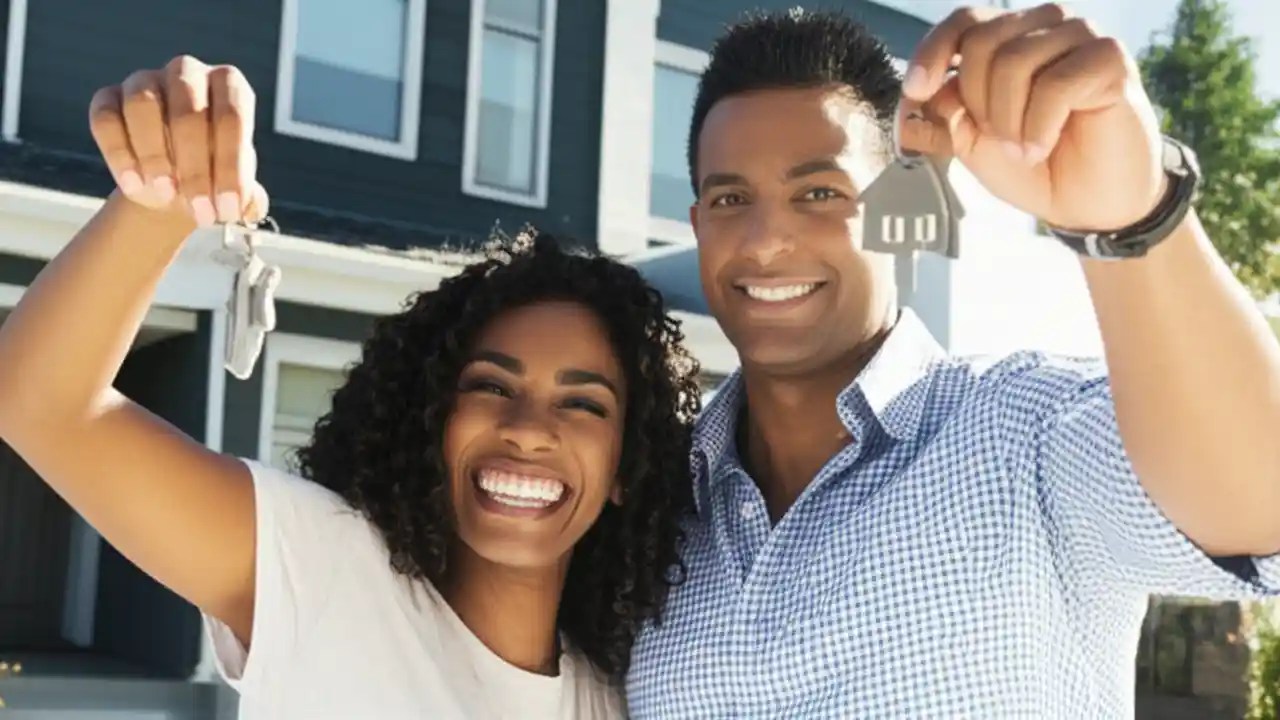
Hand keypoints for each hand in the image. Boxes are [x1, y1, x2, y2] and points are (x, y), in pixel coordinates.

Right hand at [88, 55, 267, 226]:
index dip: (231, 167)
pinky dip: (119, 154)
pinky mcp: (108, 98)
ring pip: (142, 105)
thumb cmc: (213, 178)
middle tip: (200, 211)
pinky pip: (105, 117)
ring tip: (164, 195)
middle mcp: (188, 73)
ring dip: (154, 156)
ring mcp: (144, 81)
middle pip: (188, 112)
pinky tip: (134, 186)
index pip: (232, 117)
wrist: (173, 187)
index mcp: (229, 86)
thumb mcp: (237, 190)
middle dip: (196, 169)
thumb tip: (251, 205)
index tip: (228, 208)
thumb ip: (249, 197)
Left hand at [899, 3, 1165, 232]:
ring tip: (1021, 149)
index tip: (915, 91)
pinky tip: (1042, 147)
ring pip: (1015, 61)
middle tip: (995, 139)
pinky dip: (1038, 126)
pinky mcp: (1110, 59)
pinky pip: (1055, 84)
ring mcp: (1080, 37)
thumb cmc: (1034, 167)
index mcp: (1008, 39)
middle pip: (983, 41)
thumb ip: (942, 119)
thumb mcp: (973, 145)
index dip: (933, 51)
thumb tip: (910, 104)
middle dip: (976, 101)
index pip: (963, 21)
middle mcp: (1044, 27)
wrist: (1087, 203)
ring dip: (1007, 119)